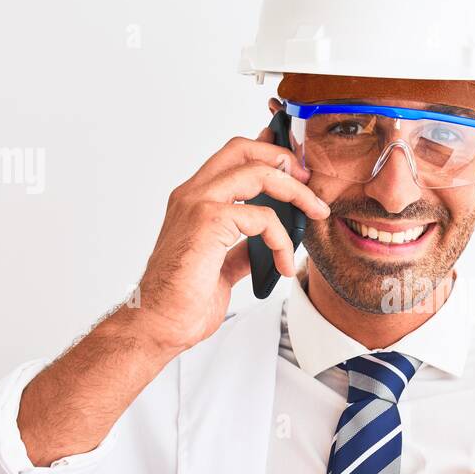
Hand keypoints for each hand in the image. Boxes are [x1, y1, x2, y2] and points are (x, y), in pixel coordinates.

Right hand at [17, 128, 328, 465]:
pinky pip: (263, 216)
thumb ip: (240, 251)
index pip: (232, 157)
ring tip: (316, 212)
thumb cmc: (181, 301)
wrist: (159, 324)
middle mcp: (192, 195)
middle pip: (243, 149)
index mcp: (192, 201)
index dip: (266, 153)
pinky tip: (283, 264)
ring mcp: (198, 204)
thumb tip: (262, 247)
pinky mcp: (209, 221)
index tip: (295, 169)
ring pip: (258, 172)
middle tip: (309, 182)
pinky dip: (283, 239)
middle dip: (283, 158)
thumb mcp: (221, 268)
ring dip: (295, 192)